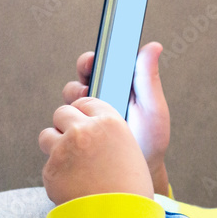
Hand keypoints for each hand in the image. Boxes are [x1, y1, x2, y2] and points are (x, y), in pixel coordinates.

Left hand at [38, 97, 154, 204]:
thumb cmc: (131, 187)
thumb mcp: (129, 150)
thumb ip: (107, 134)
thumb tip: (84, 127)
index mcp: (110, 122)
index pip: (86, 102)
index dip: (84, 113)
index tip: (86, 122)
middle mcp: (85, 130)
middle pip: (62, 113)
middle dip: (66, 125)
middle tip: (77, 143)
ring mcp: (65, 149)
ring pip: (47, 135)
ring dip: (56, 145)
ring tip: (73, 164)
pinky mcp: (50, 169)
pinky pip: (48, 164)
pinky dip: (58, 173)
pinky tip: (75, 184)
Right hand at [65, 42, 169, 194]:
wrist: (139, 171)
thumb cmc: (151, 139)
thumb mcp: (153, 108)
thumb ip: (149, 78)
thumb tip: (153, 46)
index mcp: (119, 86)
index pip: (102, 64)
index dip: (94, 59)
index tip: (94, 61)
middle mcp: (101, 97)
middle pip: (82, 77)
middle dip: (81, 76)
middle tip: (88, 83)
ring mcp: (87, 113)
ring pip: (69, 97)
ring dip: (75, 98)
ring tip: (87, 108)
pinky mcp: (76, 130)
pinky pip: (63, 118)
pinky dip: (67, 118)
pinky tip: (78, 126)